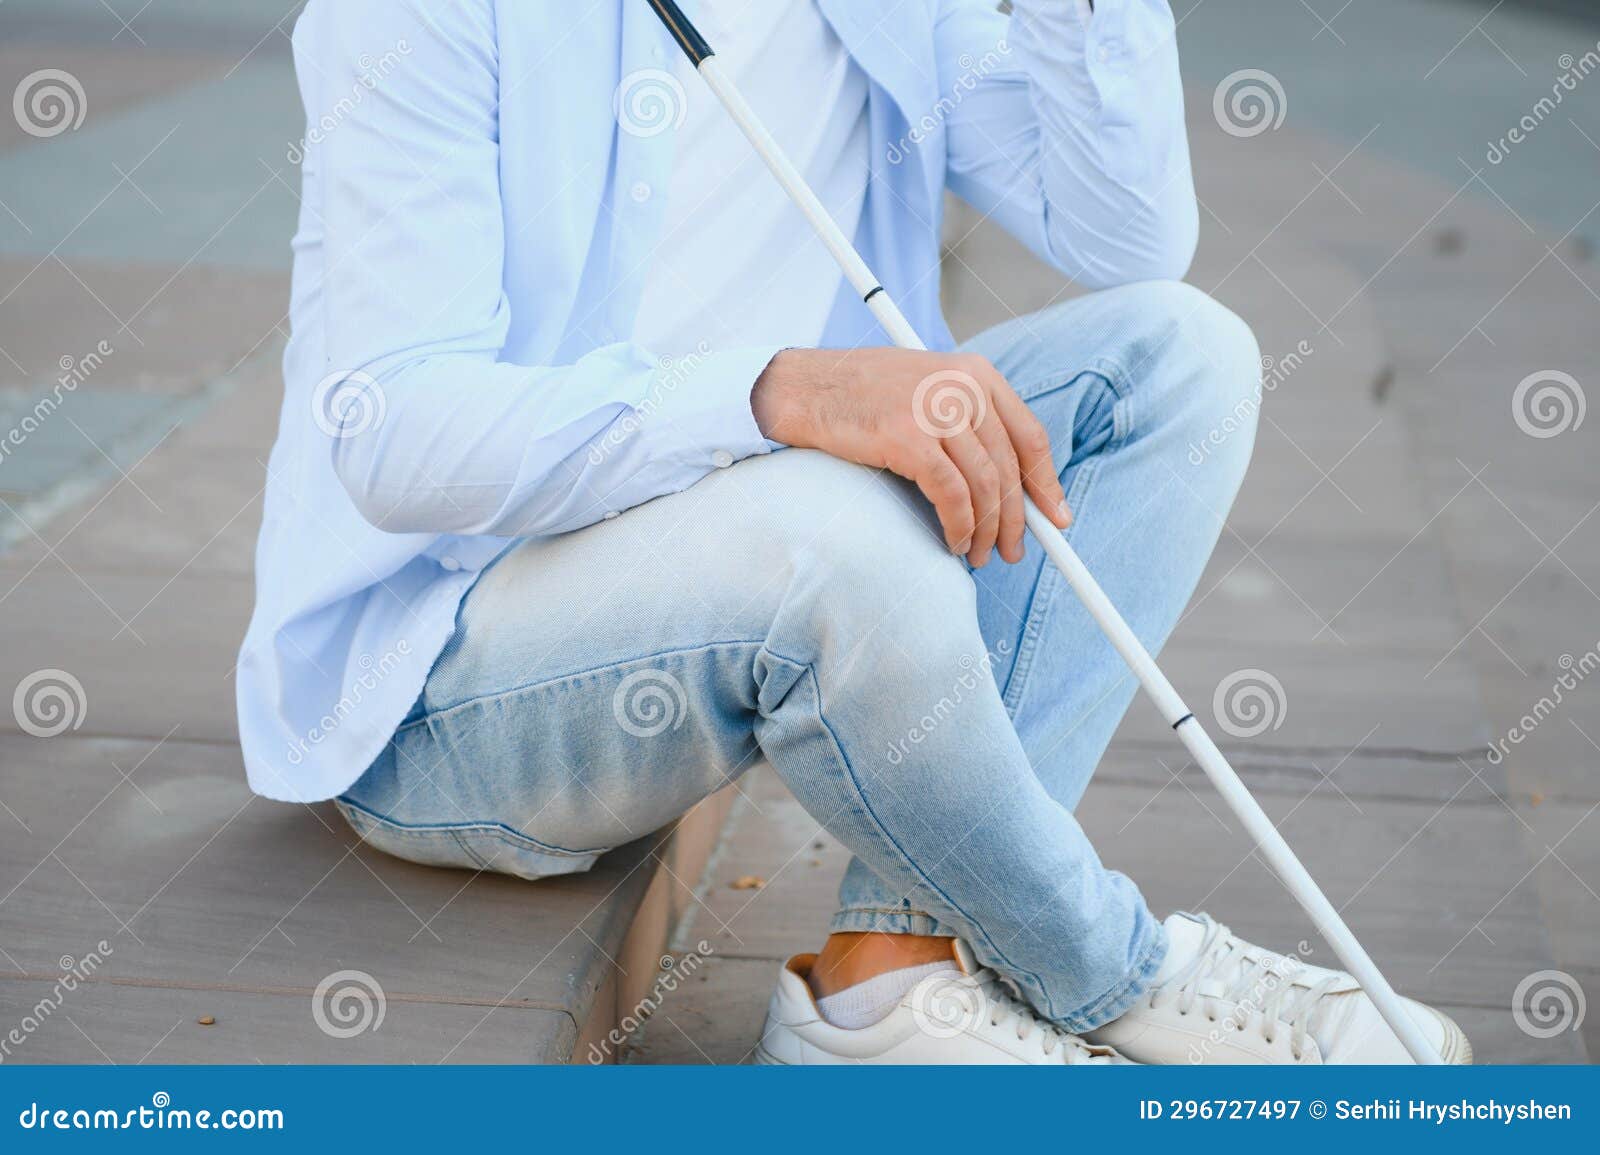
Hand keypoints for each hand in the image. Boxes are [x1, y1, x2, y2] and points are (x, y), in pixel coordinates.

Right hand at [751, 347, 1071, 566]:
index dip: (1046, 483)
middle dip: (1016, 520)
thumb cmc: (863, 397)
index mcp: (975, 373)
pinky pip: (951, 496)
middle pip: (1008, 467)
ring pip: (984, 486)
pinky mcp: (908, 438)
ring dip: (987, 530)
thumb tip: (1008, 486)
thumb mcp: (929, 390)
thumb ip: (968, 422)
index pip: (1028, 435)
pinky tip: (955, 542)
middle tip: (1014, 551)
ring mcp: (934, 410)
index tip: (1056, 519)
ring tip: (981, 554)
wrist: (803, 388)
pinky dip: (959, 527)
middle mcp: (961, 386)